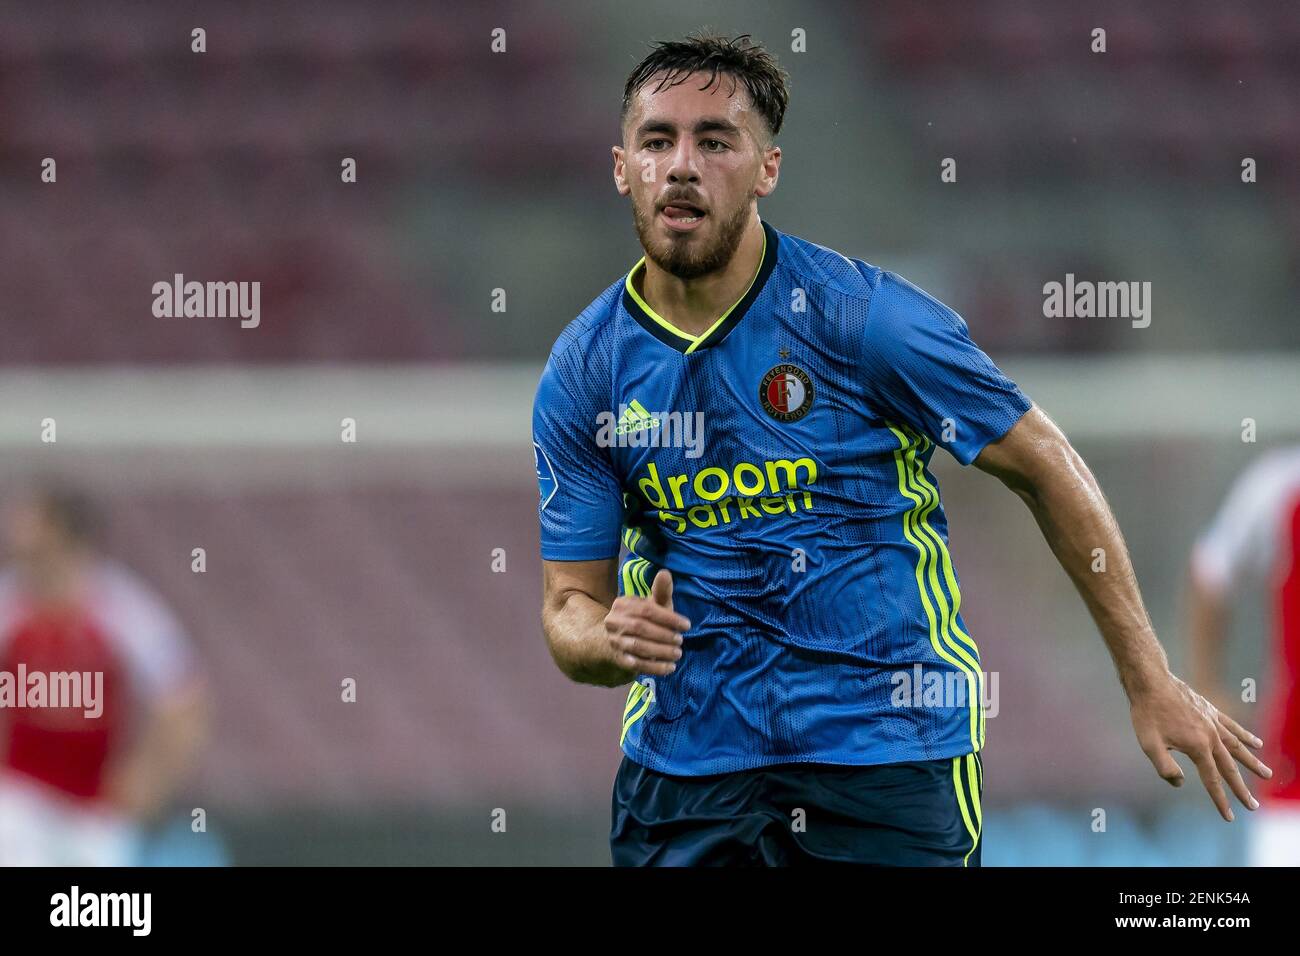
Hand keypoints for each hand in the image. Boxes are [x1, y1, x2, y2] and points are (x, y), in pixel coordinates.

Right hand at [604, 569, 689, 678]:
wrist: (617, 641)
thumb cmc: (642, 620)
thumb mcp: (652, 605)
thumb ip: (660, 591)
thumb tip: (665, 573)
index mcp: (623, 604)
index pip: (646, 610)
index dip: (668, 618)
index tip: (687, 625)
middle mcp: (614, 622)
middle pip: (641, 628)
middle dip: (664, 635)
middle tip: (681, 641)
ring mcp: (614, 641)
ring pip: (638, 647)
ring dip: (661, 652)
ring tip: (678, 654)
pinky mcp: (618, 659)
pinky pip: (637, 664)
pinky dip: (655, 667)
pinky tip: (670, 668)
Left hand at [1130, 672, 1271, 820]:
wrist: (1151, 681)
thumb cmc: (1147, 713)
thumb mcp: (1148, 743)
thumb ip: (1164, 767)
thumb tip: (1180, 783)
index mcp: (1197, 747)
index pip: (1212, 780)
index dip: (1221, 801)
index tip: (1229, 817)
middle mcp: (1211, 736)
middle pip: (1230, 768)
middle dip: (1241, 789)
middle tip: (1253, 806)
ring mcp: (1213, 723)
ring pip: (1238, 747)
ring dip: (1252, 762)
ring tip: (1267, 774)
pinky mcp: (1211, 711)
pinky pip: (1233, 727)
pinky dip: (1246, 736)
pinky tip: (1257, 743)